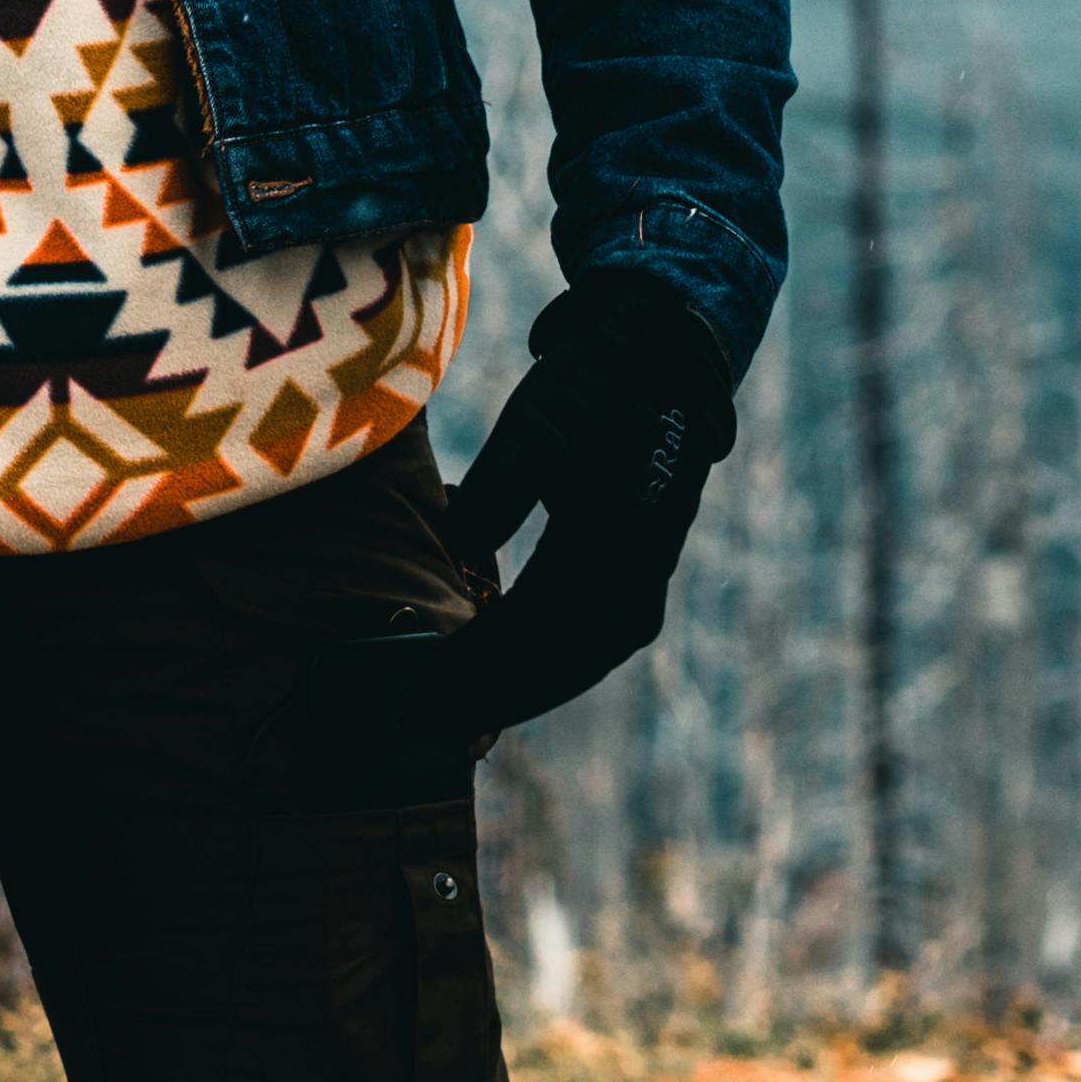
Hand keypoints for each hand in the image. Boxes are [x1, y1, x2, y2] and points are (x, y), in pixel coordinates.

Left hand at [300, 271, 737, 791]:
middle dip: (489, 697)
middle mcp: (638, 570)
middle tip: (425, 724)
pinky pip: (601, 644)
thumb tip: (455, 547)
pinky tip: (516, 683)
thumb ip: (496, 490)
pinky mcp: (650, 570)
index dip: (472, 666)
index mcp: (609, 538)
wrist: (664, 358)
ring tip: (463, 716)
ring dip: (523, 692)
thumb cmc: (588, 386)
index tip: (416, 690)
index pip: (529, 626)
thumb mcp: (532, 425)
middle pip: (557, 660)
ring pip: (583, 660)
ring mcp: (650, 575)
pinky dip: (556, 671)